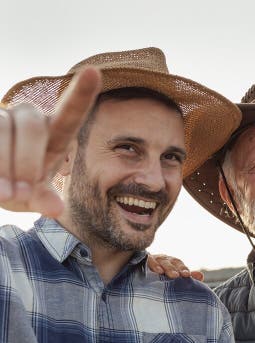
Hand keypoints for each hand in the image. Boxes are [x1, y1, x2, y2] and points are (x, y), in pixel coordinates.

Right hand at [0, 67, 101, 215]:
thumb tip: (55, 208)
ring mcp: (2, 115)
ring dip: (5, 165)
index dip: (82, 93)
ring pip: (2, 128)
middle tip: (22, 193)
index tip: (94, 71)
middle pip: (32, 126)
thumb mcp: (32, 197)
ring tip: (7, 194)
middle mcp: (30, 117)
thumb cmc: (16, 188)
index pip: (71, 112)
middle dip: (27, 162)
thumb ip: (44, 199)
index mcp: (54, 134)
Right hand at [147, 253, 203, 279]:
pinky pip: (146, 261)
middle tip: (176, 275)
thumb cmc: (163, 273)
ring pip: (158, 261)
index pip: (178, 264)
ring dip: (160, 266)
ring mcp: (153, 260)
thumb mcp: (175, 274)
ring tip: (162, 272)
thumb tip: (200, 276)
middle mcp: (163, 259)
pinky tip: (151, 269)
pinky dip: (150, 264)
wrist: (143, 269)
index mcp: (172, 262)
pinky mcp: (142, 262)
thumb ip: (186, 275)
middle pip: (169, 262)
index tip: (187, 275)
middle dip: (172, 268)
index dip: (183, 269)